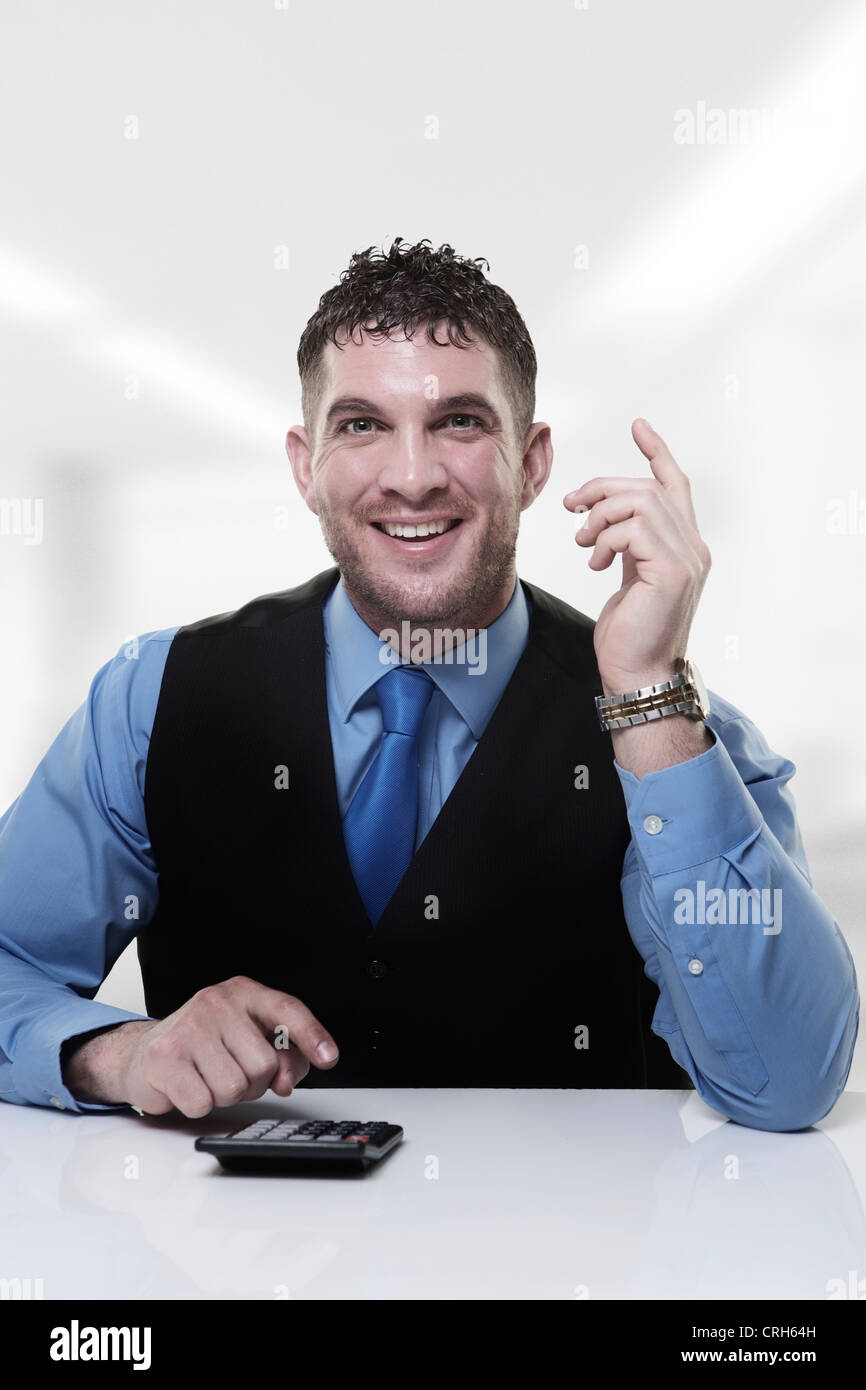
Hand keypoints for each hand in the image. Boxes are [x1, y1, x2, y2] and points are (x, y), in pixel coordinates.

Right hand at [119, 976, 338, 1117]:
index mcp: (243, 993)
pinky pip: (203, 1102)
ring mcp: (190, 1027)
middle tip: (229, 1071)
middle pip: (264, 1064)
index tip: (328, 1058)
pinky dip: (199, 1105)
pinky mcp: (166, 1057)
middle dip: (252, 1082)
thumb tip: (286, 1079)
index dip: (312, 1035)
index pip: (287, 1010)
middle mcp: (216, 1002)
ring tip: (207, 1077)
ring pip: (235, 1088)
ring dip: (224, 1096)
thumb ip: (280, 1056)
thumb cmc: (203, 1048)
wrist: (144, 1054)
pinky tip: (188, 1086)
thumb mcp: (246, 1040)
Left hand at [563, 419, 710, 692]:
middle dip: (603, 489)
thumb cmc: (628, 633)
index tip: (637, 425)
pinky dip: (606, 539)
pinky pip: (634, 528)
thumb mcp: (626, 576)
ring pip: (640, 502)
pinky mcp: (672, 571)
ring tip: (584, 544)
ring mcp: (687, 558)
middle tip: (572, 507)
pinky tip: (596, 563)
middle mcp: (693, 547)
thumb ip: (627, 544)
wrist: (637, 673)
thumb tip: (602, 518)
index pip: (675, 485)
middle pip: (648, 488)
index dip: (657, 452)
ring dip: (600, 516)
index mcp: (684, 546)